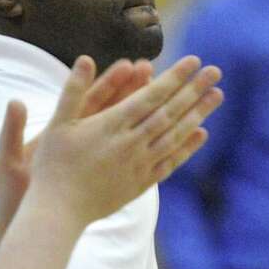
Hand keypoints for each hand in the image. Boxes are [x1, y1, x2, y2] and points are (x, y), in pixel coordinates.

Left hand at [0, 60, 151, 229]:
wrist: (24, 219)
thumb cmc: (13, 192)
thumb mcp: (9, 160)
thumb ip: (13, 130)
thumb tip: (15, 101)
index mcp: (57, 130)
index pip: (86, 101)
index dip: (106, 83)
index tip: (126, 66)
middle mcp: (79, 138)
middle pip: (109, 109)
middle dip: (131, 89)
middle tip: (151, 70)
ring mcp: (94, 155)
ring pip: (124, 130)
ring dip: (144, 112)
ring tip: (168, 92)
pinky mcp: (101, 174)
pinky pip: (128, 156)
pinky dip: (147, 145)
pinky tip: (172, 134)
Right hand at [30, 55, 222, 225]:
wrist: (58, 210)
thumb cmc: (52, 166)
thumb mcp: (57, 124)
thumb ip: (73, 90)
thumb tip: (85, 58)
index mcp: (110, 125)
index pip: (150, 96)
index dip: (173, 77)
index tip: (194, 61)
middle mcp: (130, 143)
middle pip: (169, 112)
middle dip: (193, 90)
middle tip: (215, 72)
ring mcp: (138, 165)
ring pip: (174, 135)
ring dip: (197, 114)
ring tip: (217, 96)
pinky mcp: (139, 184)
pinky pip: (169, 162)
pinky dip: (187, 147)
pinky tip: (201, 134)